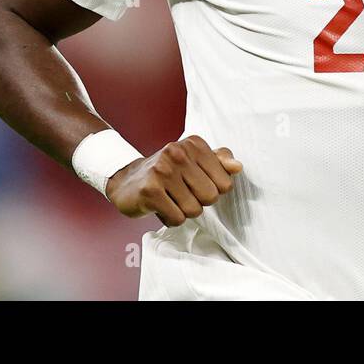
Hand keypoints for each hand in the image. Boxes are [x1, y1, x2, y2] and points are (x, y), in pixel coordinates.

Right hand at [104, 134, 242, 226]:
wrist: (126, 180)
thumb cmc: (167, 172)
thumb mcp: (193, 161)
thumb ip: (218, 161)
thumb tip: (237, 167)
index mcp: (194, 144)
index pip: (225, 182)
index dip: (213, 191)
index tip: (196, 185)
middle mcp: (178, 152)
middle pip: (211, 197)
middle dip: (199, 203)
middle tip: (181, 194)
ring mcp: (162, 170)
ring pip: (194, 210)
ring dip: (183, 212)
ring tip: (170, 200)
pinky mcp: (150, 190)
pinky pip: (177, 218)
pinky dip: (171, 219)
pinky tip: (160, 207)